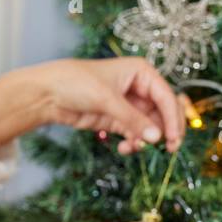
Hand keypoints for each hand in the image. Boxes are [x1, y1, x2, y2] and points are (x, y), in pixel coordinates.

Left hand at [0, 57, 185, 154]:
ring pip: (151, 127)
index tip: (173, 139)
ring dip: (147, 140)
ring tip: (134, 147)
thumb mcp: (107, 99)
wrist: (48, 94)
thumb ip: (133, 119)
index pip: (166, 96)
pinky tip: (125, 148)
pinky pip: (136, 135)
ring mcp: (129, 106)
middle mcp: (139, 88)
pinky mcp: (118, 120)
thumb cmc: (75, 82)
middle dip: (166, 131)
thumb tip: (156, 138)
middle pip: (164, 113)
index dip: (173, 118)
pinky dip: (135, 143)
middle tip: (169, 149)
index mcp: (141, 72)